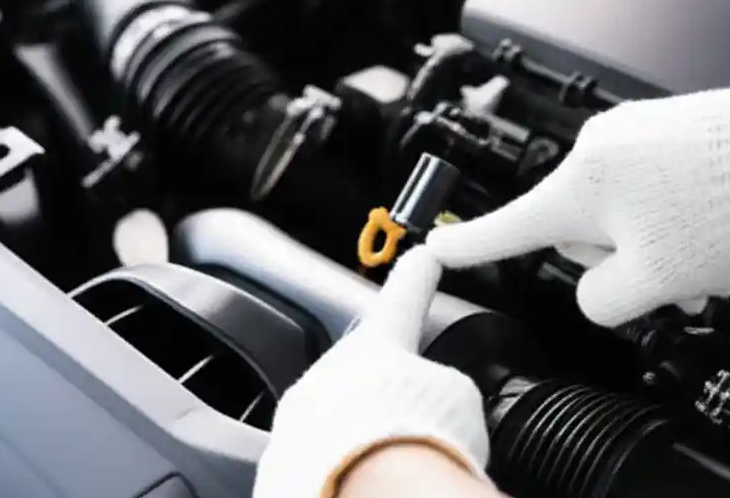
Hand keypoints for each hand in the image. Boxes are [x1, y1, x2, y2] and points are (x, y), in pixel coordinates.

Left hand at [253, 247, 489, 497]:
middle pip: (357, 376)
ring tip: (381, 468)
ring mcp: (295, 421)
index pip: (402, 299)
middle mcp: (326, 374)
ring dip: (352, 442)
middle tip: (406, 431)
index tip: (422, 256)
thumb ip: (438, 385)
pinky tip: (352, 488)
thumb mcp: (455, 397)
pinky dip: (330, 479)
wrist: (369, 494)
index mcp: (375, 345)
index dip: (416, 278)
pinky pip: (308, 468)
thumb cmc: (418, 439)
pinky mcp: (274, 470)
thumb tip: (435, 400)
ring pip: (328, 425)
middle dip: (378, 399)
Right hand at [428, 53, 729, 326]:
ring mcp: (628, 135)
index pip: (510, 229)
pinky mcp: (663, 129)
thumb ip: (607, 301)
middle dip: (624, 260)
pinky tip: (718, 218)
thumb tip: (598, 288)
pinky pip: (651, 185)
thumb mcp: (658, 281)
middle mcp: (593, 153)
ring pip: (624, 212)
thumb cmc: (726, 204)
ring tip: (708, 242)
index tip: (434, 248)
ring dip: (658, 241)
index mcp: (578, 190)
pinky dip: (676, 213)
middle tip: (676, 270)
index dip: (470, 248)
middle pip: (582, 233)